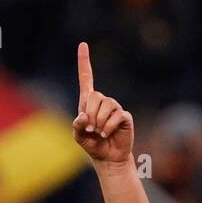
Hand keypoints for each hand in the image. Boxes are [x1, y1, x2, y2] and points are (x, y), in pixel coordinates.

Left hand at [72, 42, 132, 164]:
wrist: (108, 157)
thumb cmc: (92, 145)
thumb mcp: (78, 136)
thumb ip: (77, 125)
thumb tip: (84, 116)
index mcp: (89, 102)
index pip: (86, 78)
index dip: (84, 62)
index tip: (83, 44)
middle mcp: (103, 101)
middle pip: (95, 96)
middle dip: (91, 114)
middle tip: (91, 129)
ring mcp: (115, 108)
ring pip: (106, 106)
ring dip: (100, 122)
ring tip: (99, 133)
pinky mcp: (124, 117)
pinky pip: (116, 116)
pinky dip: (108, 127)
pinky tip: (106, 134)